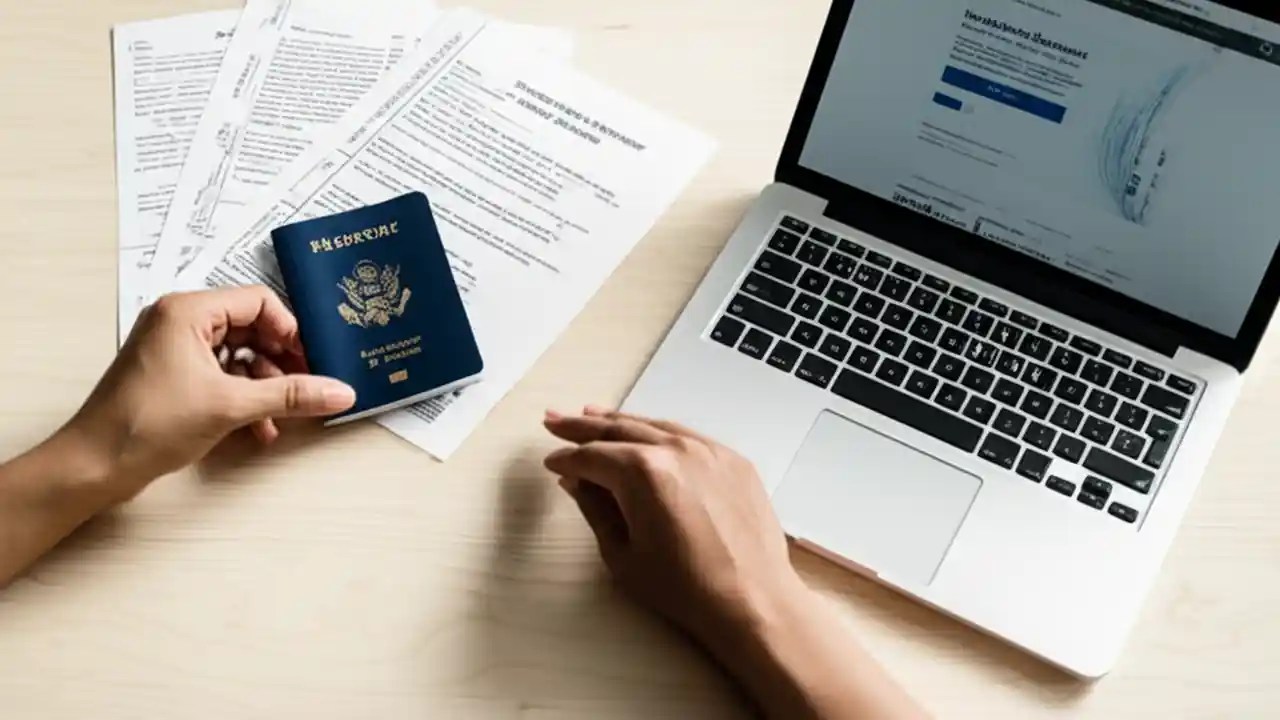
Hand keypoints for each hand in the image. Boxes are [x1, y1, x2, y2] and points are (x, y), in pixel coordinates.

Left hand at [63, 287, 355, 500]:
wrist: (94, 466)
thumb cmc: (149, 424)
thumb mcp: (231, 405)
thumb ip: (290, 395)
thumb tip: (340, 391)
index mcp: (188, 311)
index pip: (258, 302)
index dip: (290, 331)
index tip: (311, 361)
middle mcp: (179, 321)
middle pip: (250, 328)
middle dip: (281, 361)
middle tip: (306, 387)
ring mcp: (174, 349)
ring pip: (238, 355)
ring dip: (264, 385)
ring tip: (282, 415)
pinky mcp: (172, 376)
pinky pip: (221, 375)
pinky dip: (243, 396)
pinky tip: (259, 428)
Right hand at [543, 407, 804, 650]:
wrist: (752, 600)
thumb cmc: (684, 588)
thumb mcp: (623, 554)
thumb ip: (595, 509)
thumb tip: (576, 481)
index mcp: (642, 472)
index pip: (592, 457)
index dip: (566, 459)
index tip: (550, 462)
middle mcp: (675, 449)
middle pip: (618, 430)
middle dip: (581, 426)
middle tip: (554, 420)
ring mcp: (708, 449)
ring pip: (653, 425)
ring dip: (619, 421)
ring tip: (591, 414)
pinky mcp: (733, 459)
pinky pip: (686, 436)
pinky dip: (659, 432)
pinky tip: (645, 434)